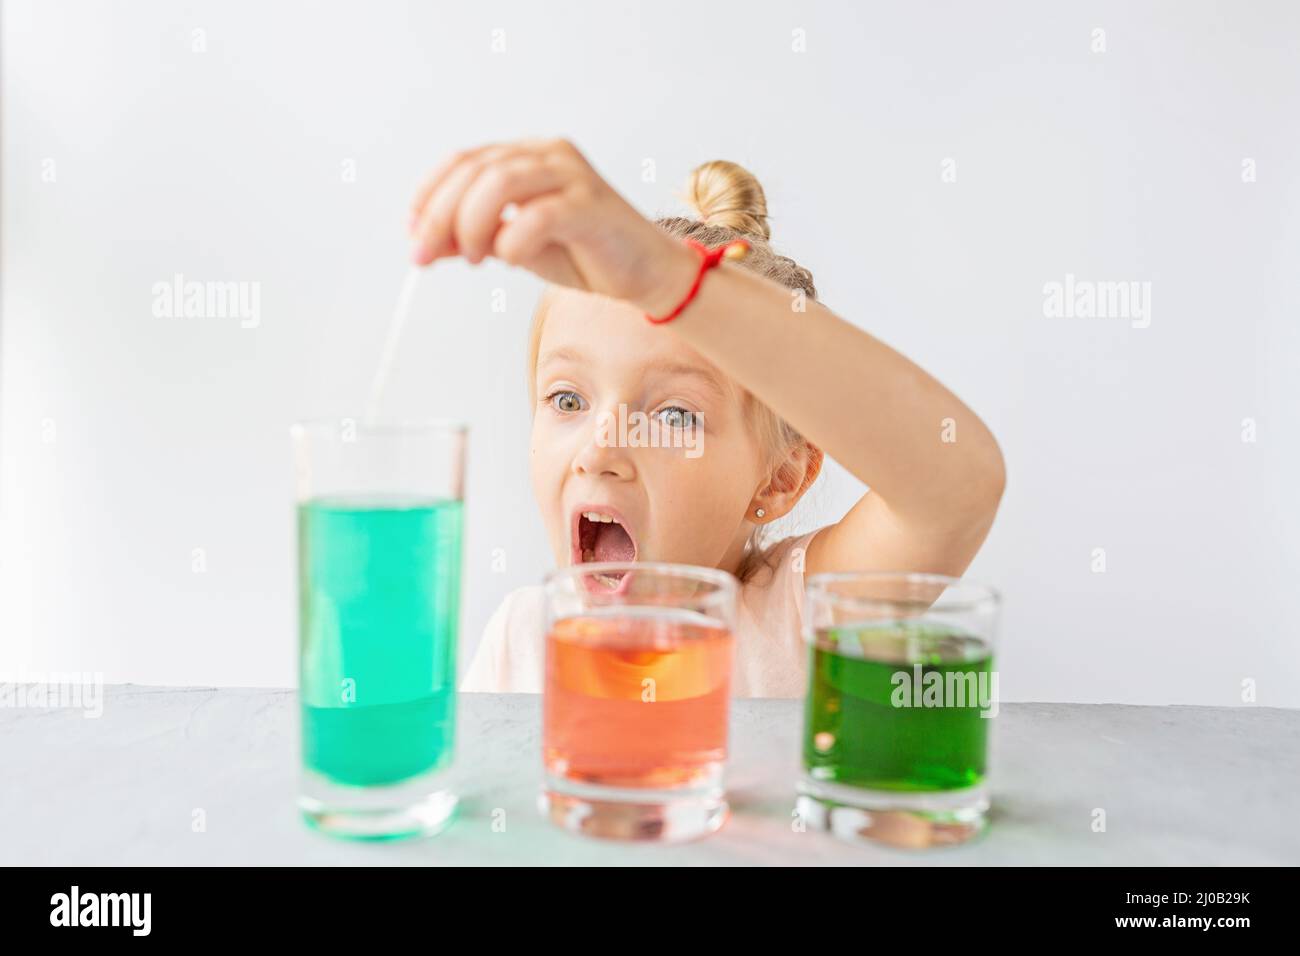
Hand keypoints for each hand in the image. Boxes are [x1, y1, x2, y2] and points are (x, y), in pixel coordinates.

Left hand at [407, 138, 696, 313]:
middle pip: (476, 170)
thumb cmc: (583, 254)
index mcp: (528, 156)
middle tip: (425, 255)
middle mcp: (549, 155)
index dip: (430, 194)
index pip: (465, 160)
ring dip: (472, 224)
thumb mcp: (513, 246)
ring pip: (501, 182)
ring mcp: (572, 176)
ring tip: (474, 258)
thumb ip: (472, 239)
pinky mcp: (591, 205)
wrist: (644, 273)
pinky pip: (538, 215)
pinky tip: (508, 257)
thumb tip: (425, 245)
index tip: (412, 232)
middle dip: (440, 215)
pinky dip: (512, 239)